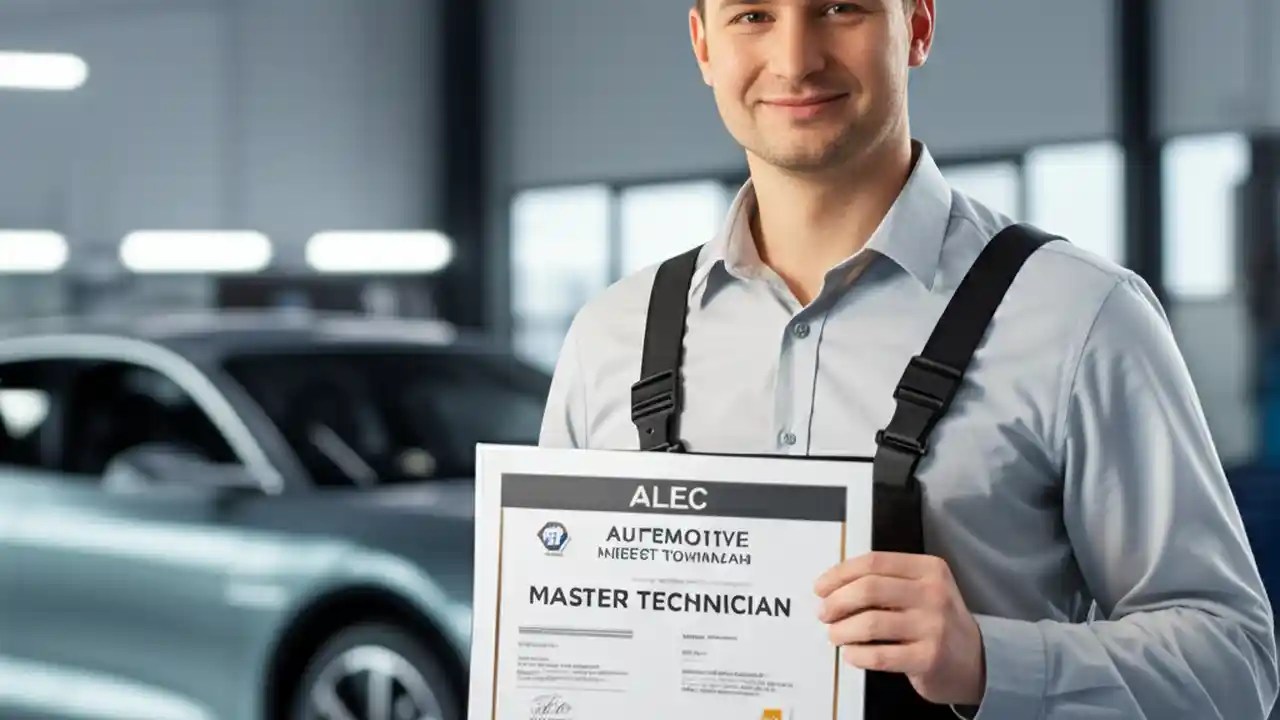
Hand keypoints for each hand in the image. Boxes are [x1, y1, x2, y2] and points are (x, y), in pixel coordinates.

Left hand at [814, 552, 985, 706]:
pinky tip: (851, 654)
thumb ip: (886, 581)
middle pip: (869, 589)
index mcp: (929, 569)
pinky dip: (857, 655)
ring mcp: (934, 627)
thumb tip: (833, 587)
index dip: (840, 574)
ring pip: (870, 623)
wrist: (976, 661)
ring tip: (835, 635)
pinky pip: (880, 655)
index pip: (874, 562)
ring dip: (842, 630)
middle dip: (837, 602)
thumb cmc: (936, 622)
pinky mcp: (929, 658)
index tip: (821, 587)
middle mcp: (934, 594)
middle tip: (824, 613)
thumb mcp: (922, 590)